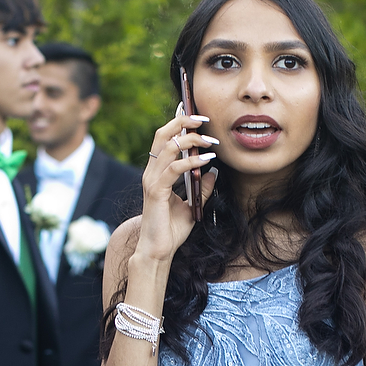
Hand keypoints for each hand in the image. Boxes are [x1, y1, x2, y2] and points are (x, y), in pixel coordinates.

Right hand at [136, 107, 218, 262]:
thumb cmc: (171, 230)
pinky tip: (207, 160)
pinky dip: (191, 162)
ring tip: (211, 141)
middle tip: (204, 118)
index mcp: (157, 172)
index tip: (197, 114)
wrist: (158, 251)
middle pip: (163, 134)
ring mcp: (152, 180)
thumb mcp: (193, 204)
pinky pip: (174, 169)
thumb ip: (202, 187)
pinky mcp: (156, 191)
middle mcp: (151, 172)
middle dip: (183, 121)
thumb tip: (214, 170)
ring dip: (191, 140)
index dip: (179, 122)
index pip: (165, 138)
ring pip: (168, 147)